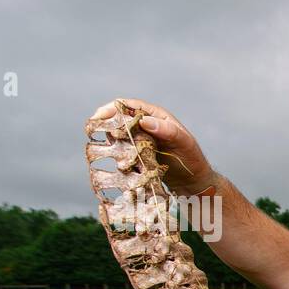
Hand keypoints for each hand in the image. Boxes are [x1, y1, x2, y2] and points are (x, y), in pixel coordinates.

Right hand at [90, 97, 216, 194]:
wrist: (194, 182)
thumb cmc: (193, 159)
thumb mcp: (184, 143)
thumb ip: (167, 131)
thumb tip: (145, 121)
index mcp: (157, 116)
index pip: (131, 106)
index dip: (113, 108)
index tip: (99, 116)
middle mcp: (146, 125)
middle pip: (120, 118)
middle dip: (105, 122)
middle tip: (93, 130)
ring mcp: (141, 140)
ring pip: (118, 135)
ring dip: (108, 139)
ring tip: (101, 145)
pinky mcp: (138, 154)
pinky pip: (122, 151)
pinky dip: (115, 153)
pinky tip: (111, 159)